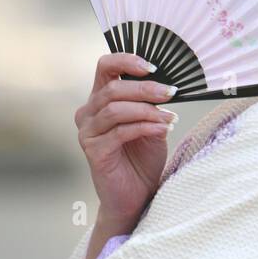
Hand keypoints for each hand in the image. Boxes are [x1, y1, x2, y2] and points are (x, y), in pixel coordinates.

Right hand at [74, 53, 177, 226]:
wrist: (135, 198)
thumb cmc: (142, 161)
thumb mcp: (153, 127)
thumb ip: (153, 108)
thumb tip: (165, 90)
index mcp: (100, 100)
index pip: (105, 67)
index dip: (126, 60)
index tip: (153, 67)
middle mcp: (88, 113)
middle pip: (113, 88)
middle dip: (145, 89)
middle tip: (170, 93)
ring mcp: (87, 132)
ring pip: (116, 109)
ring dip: (146, 110)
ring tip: (169, 117)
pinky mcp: (93, 151)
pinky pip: (120, 131)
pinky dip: (143, 127)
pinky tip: (160, 129)